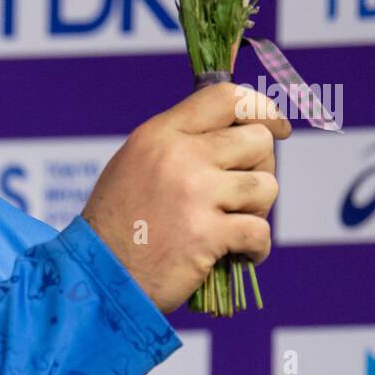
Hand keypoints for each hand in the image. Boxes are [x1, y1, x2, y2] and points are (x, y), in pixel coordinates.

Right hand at [80, 83, 291, 312]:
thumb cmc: (116, 225)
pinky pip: (260, 231)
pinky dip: (256, 248)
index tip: (277, 128)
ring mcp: (194, 194)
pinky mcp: (207, 234)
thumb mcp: (136, 165)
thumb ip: (179, 144)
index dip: (263, 109)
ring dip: (258, 210)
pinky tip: (240, 255)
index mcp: (160, 134)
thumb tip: (236, 132)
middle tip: (241, 195)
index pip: (227, 97)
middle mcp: (179, 156)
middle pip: (258, 141)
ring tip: (233, 226)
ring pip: (266, 186)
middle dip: (261, 168)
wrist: (97, 276)